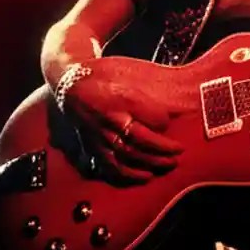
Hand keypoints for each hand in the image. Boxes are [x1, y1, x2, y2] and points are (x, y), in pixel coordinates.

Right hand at [60, 67, 182, 183]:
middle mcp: (109, 117)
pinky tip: (147, 176)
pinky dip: (131, 174)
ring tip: (169, 163)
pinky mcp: (93, 146)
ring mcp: (100, 134)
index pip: (146, 113)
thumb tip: (178, 99)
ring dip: (152, 161)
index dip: (162, 120)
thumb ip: (149, 88)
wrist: (70, 86)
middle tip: (179, 151)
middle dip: (162, 148)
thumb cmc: (103, 77)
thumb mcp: (127, 73)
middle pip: (139, 138)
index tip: (172, 122)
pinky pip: (112, 165)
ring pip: (128, 154)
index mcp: (120, 96)